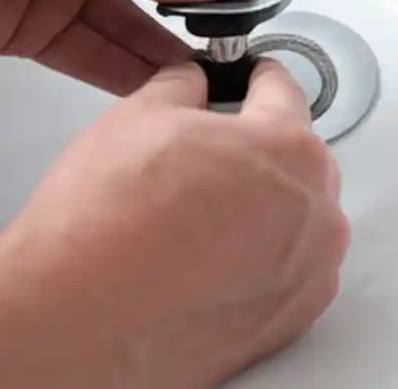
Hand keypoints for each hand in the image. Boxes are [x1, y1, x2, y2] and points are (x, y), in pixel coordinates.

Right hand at [0, 60, 348, 385]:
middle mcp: (316, 213)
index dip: (250, 77)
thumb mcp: (140, 114)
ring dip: (259, 207)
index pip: (282, 90)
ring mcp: (308, 274)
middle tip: (200, 156)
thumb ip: (183, 86)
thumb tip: (191, 84)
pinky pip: (286, 272)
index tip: (240, 79)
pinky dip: (257, 260)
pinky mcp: (288, 321)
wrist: (81, 314)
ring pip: (294, 218)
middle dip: (255, 149)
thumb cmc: (108, 221)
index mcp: (290, 149)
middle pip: (295, 158)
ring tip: (195, 214)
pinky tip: (204, 258)